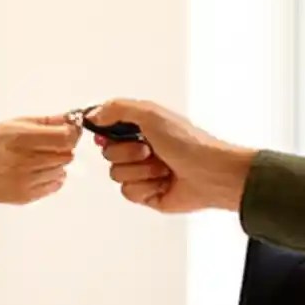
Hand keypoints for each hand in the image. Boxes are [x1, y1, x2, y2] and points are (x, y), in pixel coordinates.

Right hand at [0, 115, 81, 204]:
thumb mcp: (12, 124)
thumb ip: (43, 122)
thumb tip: (68, 118)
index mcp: (22, 138)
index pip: (65, 137)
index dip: (71, 134)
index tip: (69, 131)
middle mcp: (26, 160)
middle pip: (66, 155)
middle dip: (64, 148)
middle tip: (52, 145)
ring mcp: (26, 180)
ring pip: (61, 170)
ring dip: (57, 164)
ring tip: (39, 159)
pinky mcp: (26, 196)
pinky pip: (54, 186)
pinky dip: (52, 178)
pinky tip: (38, 171)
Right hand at [89, 99, 255, 213]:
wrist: (211, 174)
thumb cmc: (188, 142)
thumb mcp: (151, 113)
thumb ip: (118, 108)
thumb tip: (92, 114)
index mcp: (141, 127)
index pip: (107, 129)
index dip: (106, 134)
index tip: (111, 134)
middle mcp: (140, 149)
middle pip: (108, 154)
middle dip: (128, 152)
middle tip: (150, 150)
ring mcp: (143, 173)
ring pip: (116, 175)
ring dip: (141, 171)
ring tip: (163, 168)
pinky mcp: (147, 195)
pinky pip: (128, 193)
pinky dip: (146, 187)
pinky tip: (164, 183)